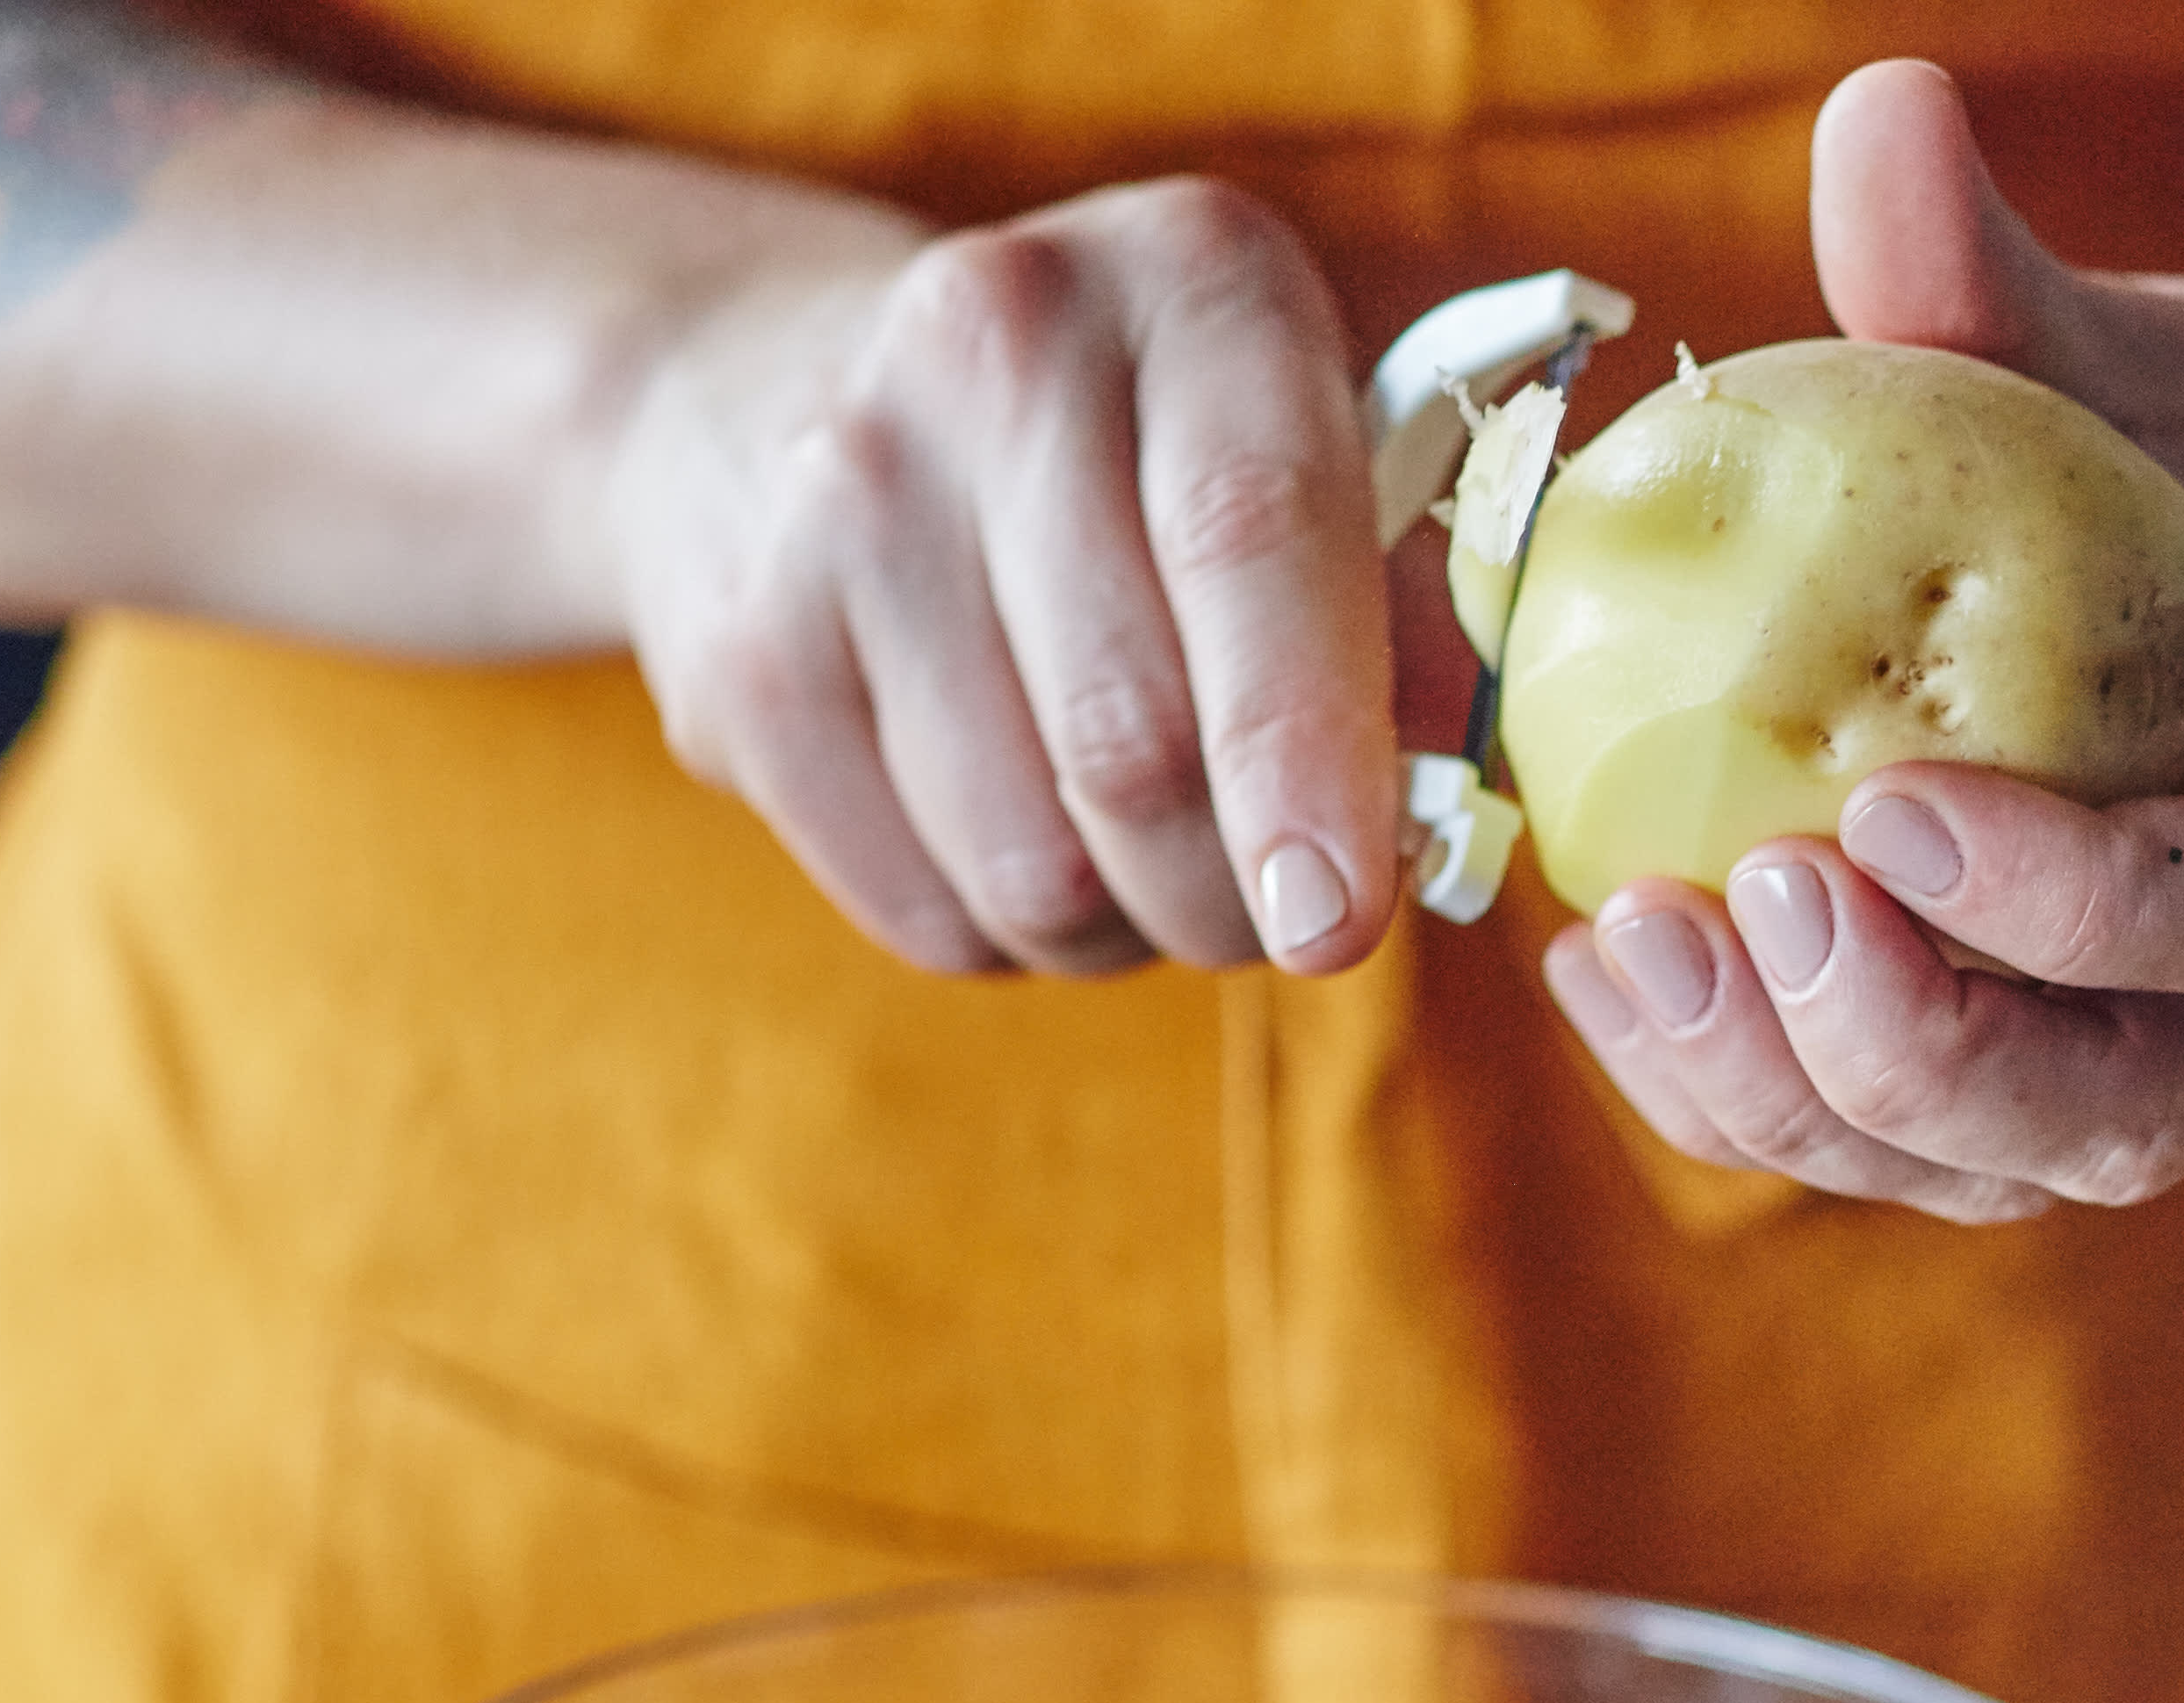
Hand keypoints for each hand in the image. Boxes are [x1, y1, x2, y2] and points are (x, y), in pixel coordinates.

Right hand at [602, 178, 1402, 977]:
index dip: (1304, 752)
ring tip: (1141, 857)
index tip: (1338, 917)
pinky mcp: (746, 651)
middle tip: (1279, 912)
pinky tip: (1017, 836)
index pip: (1252, 536)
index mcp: (1195, 282)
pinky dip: (1008, 939)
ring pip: (1031, 865)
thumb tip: (1437, 828)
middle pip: (1134, 742)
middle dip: (1232, 893)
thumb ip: (1402, 615)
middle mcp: (999, 350)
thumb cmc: (1136, 463)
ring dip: (1124, 930)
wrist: (767, 385)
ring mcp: (843, 493)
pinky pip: (924, 907)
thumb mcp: (1294, 456)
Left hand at [1540, 60, 2183, 1224]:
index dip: (2079, 904)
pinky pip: (1926, 1151)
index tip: (1884, 815)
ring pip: (2020, 1164)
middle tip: (1736, 912)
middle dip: (1923, 1048)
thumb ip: (1999, 279)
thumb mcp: (2137, 339)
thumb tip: (1878, 117)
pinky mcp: (2066, 1084)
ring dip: (1810, 1100)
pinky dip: (1763, 1101)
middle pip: (2138, 1109)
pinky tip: (1616, 980)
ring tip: (1630, 955)